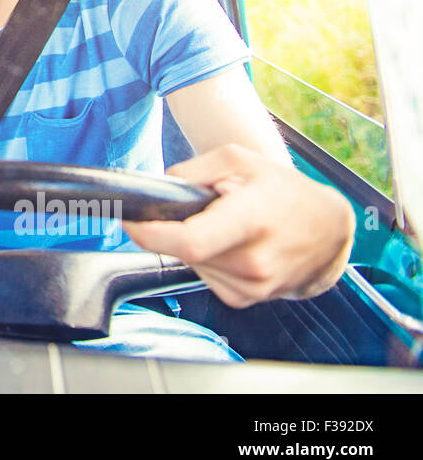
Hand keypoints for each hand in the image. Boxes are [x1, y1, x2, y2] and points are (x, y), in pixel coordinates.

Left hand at [123, 143, 355, 306]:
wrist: (328, 230)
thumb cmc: (283, 191)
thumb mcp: (238, 160)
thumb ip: (191, 171)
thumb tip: (155, 189)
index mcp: (252, 222)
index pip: (189, 241)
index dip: (150, 233)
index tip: (130, 221)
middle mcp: (254, 262)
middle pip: (183, 252)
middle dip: (172, 230)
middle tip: (188, 210)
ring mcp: (252, 286)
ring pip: (190, 264)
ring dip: (191, 244)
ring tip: (220, 224)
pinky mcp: (245, 299)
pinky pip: (204, 276)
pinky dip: (206, 258)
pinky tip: (228, 244)